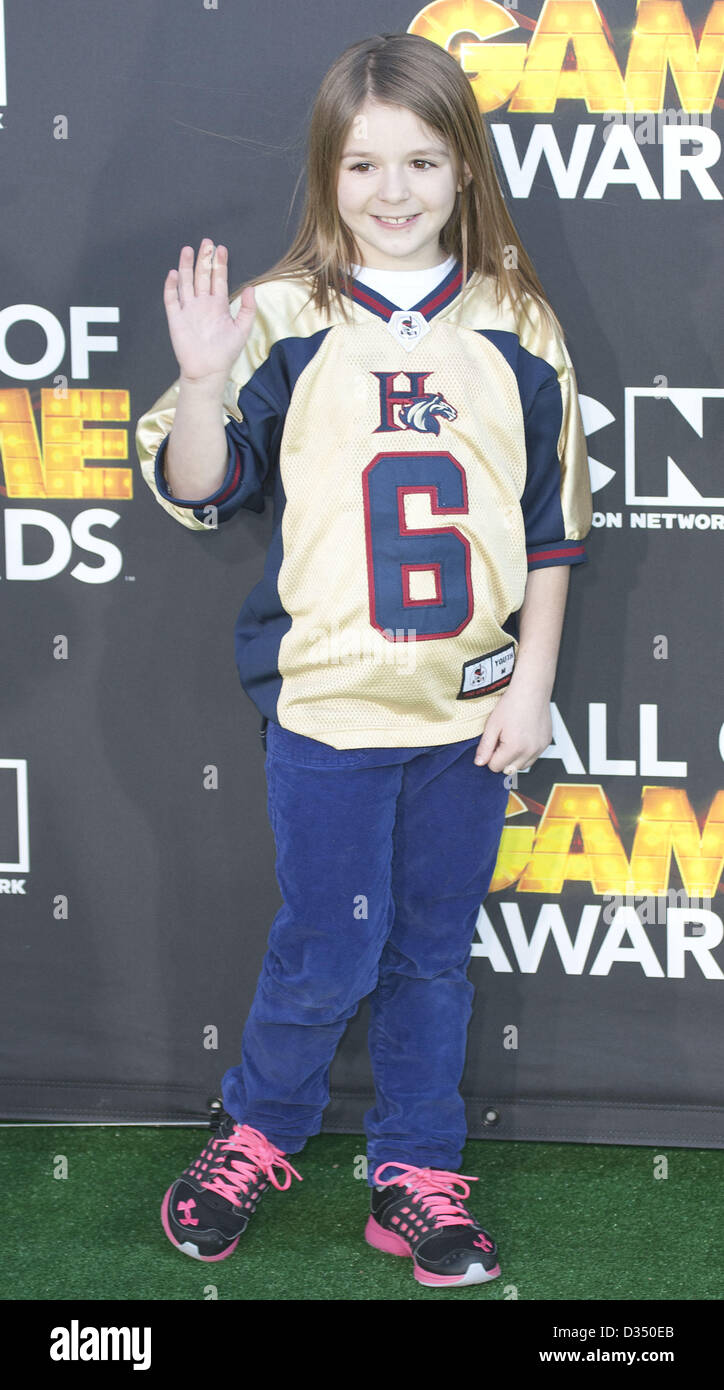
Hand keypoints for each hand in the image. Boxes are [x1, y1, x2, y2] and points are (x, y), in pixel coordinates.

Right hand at [163, 240, 256, 384]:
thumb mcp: (242, 329)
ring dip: (186, 266)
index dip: (220, 263)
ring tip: (188, 250)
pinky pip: (171, 299)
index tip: (221, 248)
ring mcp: (188, 310)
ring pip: (186, 282)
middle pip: (202, 275)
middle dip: (204, 259)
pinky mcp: (176, 318)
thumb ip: (248, 308)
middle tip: (206, 242)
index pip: (218, 278)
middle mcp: (202, 304)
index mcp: (218, 305)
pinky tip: (174, 273)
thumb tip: (251, 287)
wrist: (208, 371)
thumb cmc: (225, 353)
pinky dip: (171, 286)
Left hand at [473, 682, 552, 773]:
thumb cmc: (512, 704)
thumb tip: (479, 763)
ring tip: (512, 739)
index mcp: (514, 748)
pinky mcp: (546, 743)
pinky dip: (526, 753)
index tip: (493, 742)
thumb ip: (485, 747)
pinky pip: (533, 757)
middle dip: (502, 759)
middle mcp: (529, 751)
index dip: (490, 756)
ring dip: (514, 758)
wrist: (531, 690)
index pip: (495, 767)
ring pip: (522, 766)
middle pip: (509, 770)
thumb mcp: (492, 725)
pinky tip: (522, 737)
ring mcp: (540, 748)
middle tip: (501, 740)